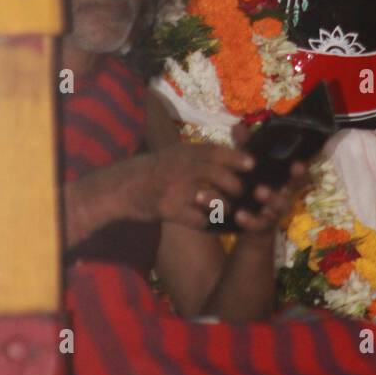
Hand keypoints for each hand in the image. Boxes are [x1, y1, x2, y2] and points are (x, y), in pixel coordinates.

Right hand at [130, 142, 255, 230]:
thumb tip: (228, 156)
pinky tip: (209, 223)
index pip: (215, 151)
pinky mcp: (169, 210)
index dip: (236, 156)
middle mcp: (181, 168)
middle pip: (217, 174)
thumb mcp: (174, 153)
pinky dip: (206, 222)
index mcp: (184, 152)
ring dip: (224, 206)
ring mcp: (175, 189)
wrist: (122, 187)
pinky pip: (196, 219)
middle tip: (242, 192)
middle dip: (235, 185)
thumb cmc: (152, 169)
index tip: (252, 163)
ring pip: (211, 198)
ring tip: (229, 210)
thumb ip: (197, 154)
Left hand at [227, 122, 309, 239]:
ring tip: (258, 192)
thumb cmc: (252, 185)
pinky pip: (259, 225)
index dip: (302, 168)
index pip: (299, 172)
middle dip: (292, 181)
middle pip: (293, 188)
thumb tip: (237, 126)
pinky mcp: (263, 226)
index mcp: (284, 179)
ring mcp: (275, 212)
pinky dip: (250, 220)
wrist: (248, 221)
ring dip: (271, 198)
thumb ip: (245, 148)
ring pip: (279, 207)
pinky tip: (239, 215)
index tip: (299, 163)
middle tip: (293, 167)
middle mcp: (285, 194)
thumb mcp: (249, 166)